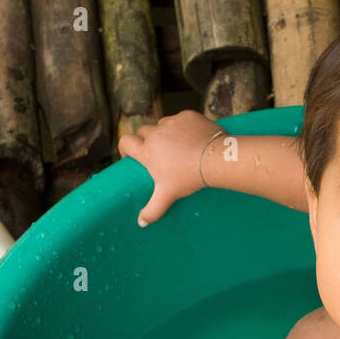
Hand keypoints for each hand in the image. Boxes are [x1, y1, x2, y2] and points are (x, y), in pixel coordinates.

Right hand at [118, 110, 226, 226]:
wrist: (214, 159)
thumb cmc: (188, 178)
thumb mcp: (168, 195)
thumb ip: (153, 210)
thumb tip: (141, 223)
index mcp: (147, 151)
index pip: (125, 142)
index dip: (126, 148)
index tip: (132, 155)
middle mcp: (155, 133)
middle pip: (143, 131)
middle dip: (146, 140)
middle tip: (158, 154)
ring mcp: (172, 122)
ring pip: (162, 125)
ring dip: (166, 133)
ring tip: (177, 147)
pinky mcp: (188, 116)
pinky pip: (181, 120)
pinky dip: (184, 127)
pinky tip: (193, 139)